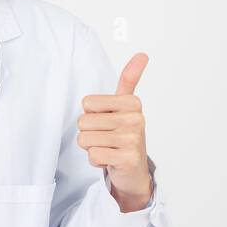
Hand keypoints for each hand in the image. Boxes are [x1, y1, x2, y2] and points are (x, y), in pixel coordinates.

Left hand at [78, 52, 153, 212]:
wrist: (134, 171)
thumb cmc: (124, 135)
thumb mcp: (125, 106)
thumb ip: (129, 80)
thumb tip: (142, 54)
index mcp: (132, 103)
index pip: (87, 103)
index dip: (91, 115)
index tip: (108, 121)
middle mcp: (135, 119)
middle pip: (83, 122)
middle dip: (89, 133)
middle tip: (107, 138)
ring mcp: (133, 139)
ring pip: (85, 139)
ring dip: (92, 147)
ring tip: (108, 148)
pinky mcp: (128, 158)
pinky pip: (93, 155)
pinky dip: (96, 161)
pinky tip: (110, 160)